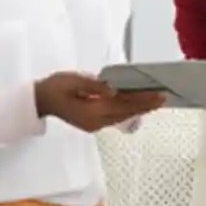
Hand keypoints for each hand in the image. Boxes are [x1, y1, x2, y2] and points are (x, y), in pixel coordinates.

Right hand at [34, 72, 164, 132]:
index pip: (123, 104)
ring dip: (139, 109)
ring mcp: (94, 125)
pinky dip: (128, 111)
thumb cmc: (56, 87)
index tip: (158, 95)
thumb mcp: (73, 80)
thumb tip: (113, 89)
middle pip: (126, 113)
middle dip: (145, 105)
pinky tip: (136, 106)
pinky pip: (116, 117)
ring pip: (122, 117)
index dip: (142, 100)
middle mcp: (95, 122)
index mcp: (91, 111)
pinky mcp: (93, 123)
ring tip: (155, 102)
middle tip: (163, 98)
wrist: (41, 100)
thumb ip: (94, 85)